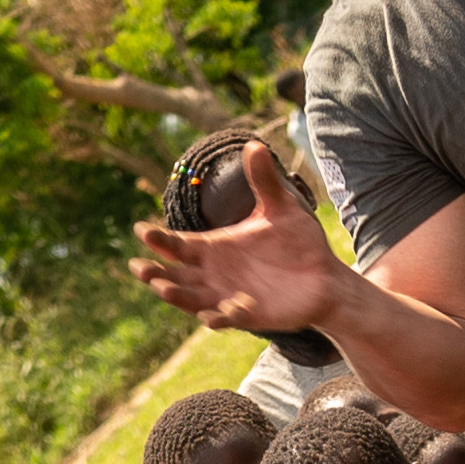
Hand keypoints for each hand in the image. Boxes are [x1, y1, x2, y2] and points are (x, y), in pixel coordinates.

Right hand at [131, 140, 345, 336]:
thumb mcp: (281, 207)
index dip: (159, 239)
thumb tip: (254, 144)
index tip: (140, 229)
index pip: (179, 245)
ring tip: (163, 289)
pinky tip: (212, 315)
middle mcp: (215, 274)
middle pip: (177, 275)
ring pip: (194, 299)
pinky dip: (219, 317)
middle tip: (139, 268)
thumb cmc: (299, 243)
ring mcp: (229, 296)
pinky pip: (227, 319)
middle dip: (157, 272)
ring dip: (178, 296)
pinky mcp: (248, 316)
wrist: (325, 277)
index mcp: (216, 247)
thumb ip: (264, 181)